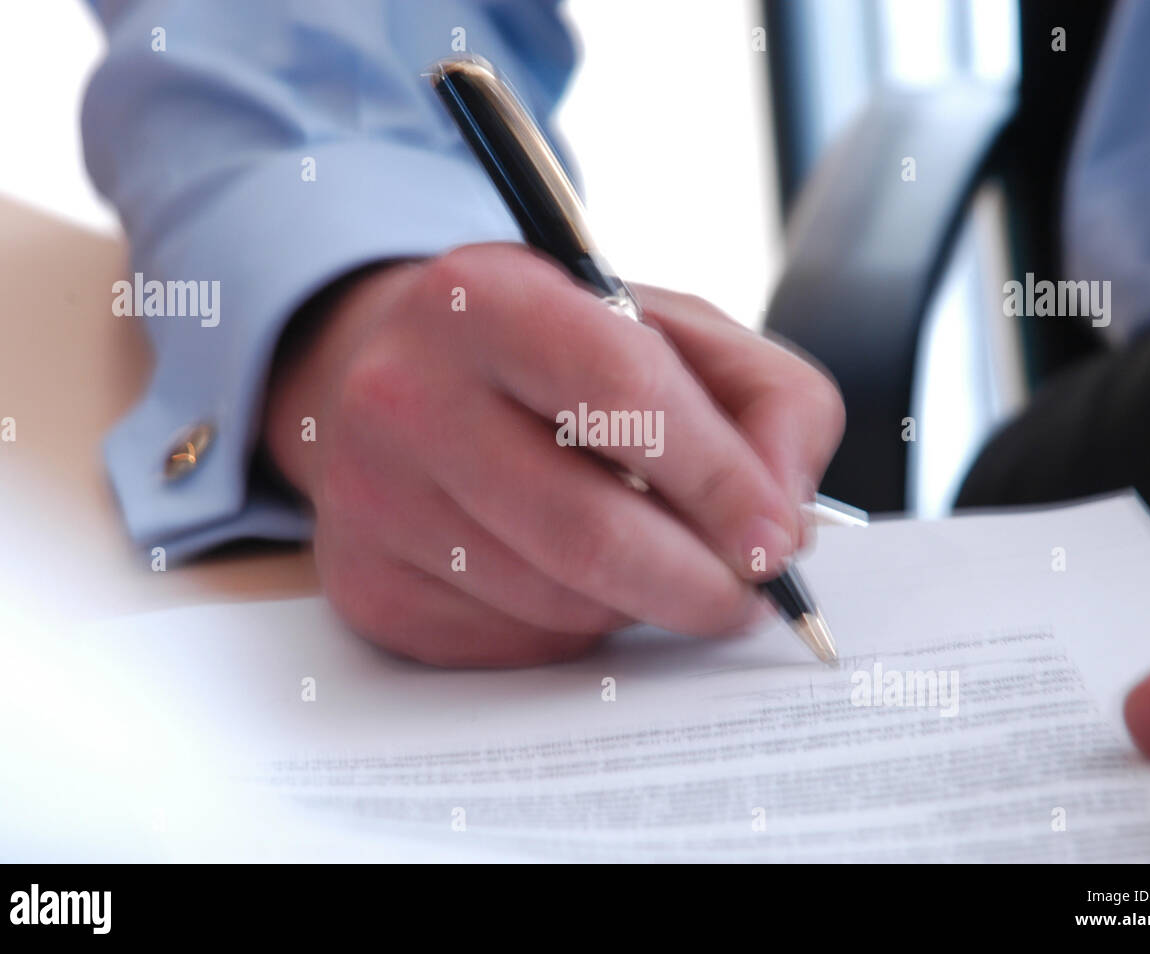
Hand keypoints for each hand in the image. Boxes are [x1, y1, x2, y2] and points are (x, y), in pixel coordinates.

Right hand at [263, 243, 844, 666]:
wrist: (402, 382)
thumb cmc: (556, 358)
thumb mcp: (670, 330)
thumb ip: (767, 398)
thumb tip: (782, 523)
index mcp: (485, 296)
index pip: (623, 395)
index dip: (720, 481)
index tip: (776, 542)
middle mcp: (403, 392)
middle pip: (588, 531)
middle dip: (698, 584)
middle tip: (747, 595)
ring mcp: (371, 497)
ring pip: (561, 602)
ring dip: (638, 602)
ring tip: (647, 555)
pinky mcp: (367, 586)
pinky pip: (517, 643)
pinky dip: (576, 626)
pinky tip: (567, 571)